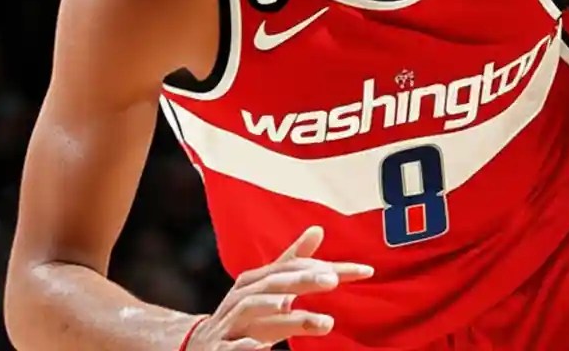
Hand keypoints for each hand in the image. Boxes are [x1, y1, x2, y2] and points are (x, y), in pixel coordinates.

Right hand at [185, 226, 373, 349]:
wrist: (203, 345)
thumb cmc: (245, 314)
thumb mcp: (269, 288)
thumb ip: (293, 262)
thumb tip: (318, 230)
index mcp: (256, 280)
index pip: (295, 268)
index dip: (328, 268)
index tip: (365, 271)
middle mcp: (243, 296)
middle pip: (274, 283)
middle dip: (302, 280)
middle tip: (333, 281)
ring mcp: (231, 322)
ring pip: (253, 310)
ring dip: (278, 310)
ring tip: (303, 312)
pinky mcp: (222, 348)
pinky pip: (234, 346)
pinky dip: (246, 346)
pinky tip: (261, 347)